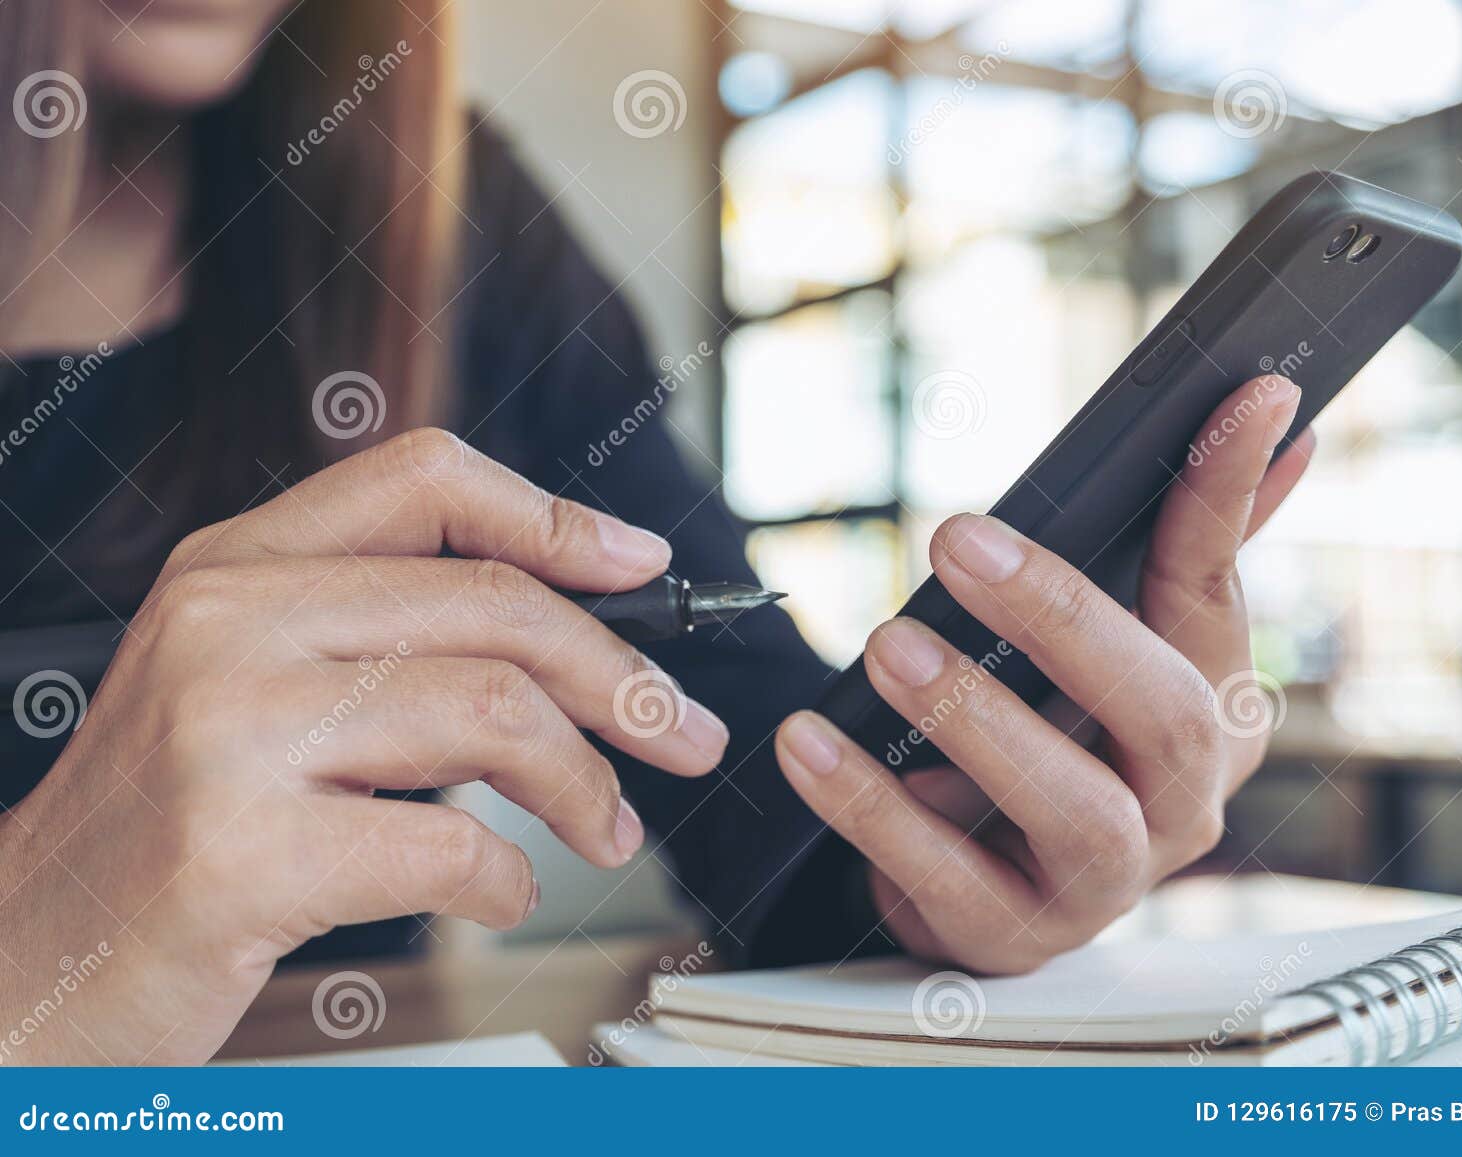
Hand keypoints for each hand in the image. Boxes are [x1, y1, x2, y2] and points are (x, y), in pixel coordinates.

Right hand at [0, 429, 725, 1063]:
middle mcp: (226, 624)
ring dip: (586, 783)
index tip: (640, 563)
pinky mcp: (237, 852)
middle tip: (686, 736)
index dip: (554, 515)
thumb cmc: (165, 830)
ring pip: (493, 713)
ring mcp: (227, 731)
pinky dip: (508, 880)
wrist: (23, 958)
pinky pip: (447, 845)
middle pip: (495, 606)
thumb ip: (374, 641)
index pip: (425, 481)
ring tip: (612, 831)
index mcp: (234, 568)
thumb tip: (563, 639)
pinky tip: (502, 893)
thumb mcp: (247, 691)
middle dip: (623, 679)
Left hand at [776, 376, 1314, 973]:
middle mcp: (1181, 809)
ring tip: (889, 644)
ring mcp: (1102, 885)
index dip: (1224, 498)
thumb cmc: (1054, 738)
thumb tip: (1278, 431)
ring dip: (978, 719)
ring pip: (1076, 812)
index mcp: (1213, 718)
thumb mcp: (1109, 642)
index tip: (1243, 396)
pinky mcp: (1009, 936)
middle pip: (1164, 715)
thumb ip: (1185, 546)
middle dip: (1062, 620)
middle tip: (958, 539)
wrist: (983, 878)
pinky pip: (944, 880)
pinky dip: (871, 807)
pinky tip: (810, 742)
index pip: (1219, 596)